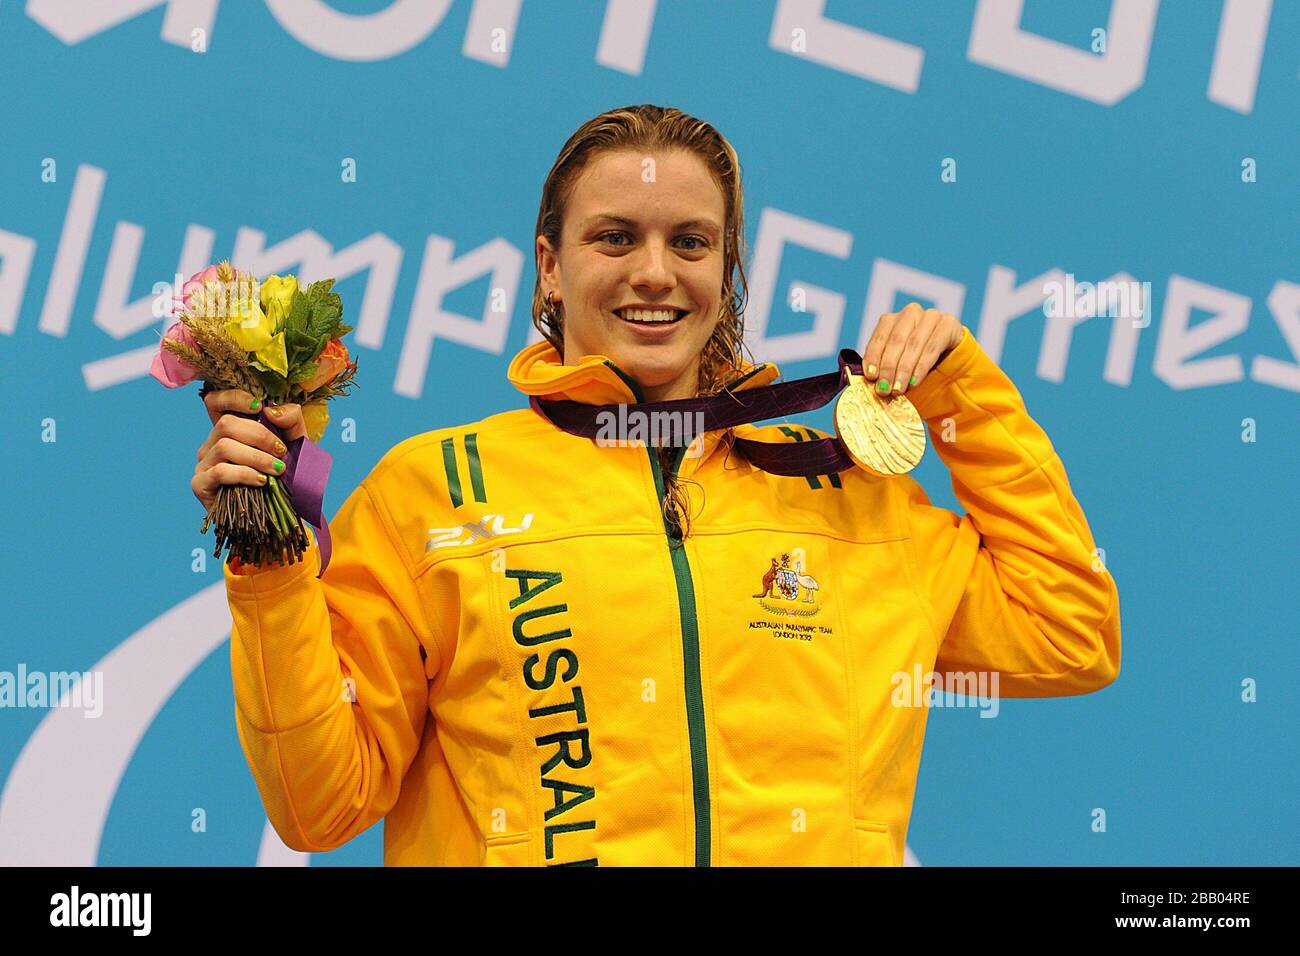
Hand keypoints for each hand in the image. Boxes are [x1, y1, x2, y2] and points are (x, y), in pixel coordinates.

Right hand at [191, 389, 306, 513]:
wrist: (281, 515)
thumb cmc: (286, 476)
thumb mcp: (296, 444)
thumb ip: (290, 421)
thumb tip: (270, 408)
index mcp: (230, 430)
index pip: (216, 401)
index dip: (233, 397)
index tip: (259, 406)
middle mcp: (212, 444)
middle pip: (226, 424)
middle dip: (260, 436)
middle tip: (281, 452)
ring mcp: (203, 464)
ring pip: (224, 446)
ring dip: (257, 457)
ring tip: (277, 470)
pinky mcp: (200, 485)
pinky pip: (219, 471)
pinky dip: (244, 474)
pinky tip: (261, 482)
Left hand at [861, 302, 962, 395]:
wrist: (948, 358)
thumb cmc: (916, 361)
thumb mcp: (897, 362)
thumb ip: (883, 366)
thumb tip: (870, 379)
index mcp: (892, 319)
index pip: (879, 336)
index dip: (873, 356)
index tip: (870, 376)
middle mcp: (910, 313)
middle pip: (896, 340)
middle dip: (888, 367)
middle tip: (884, 388)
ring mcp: (931, 316)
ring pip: (914, 344)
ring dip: (904, 370)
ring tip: (898, 389)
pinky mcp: (948, 324)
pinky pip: (932, 347)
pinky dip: (921, 367)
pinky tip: (914, 382)